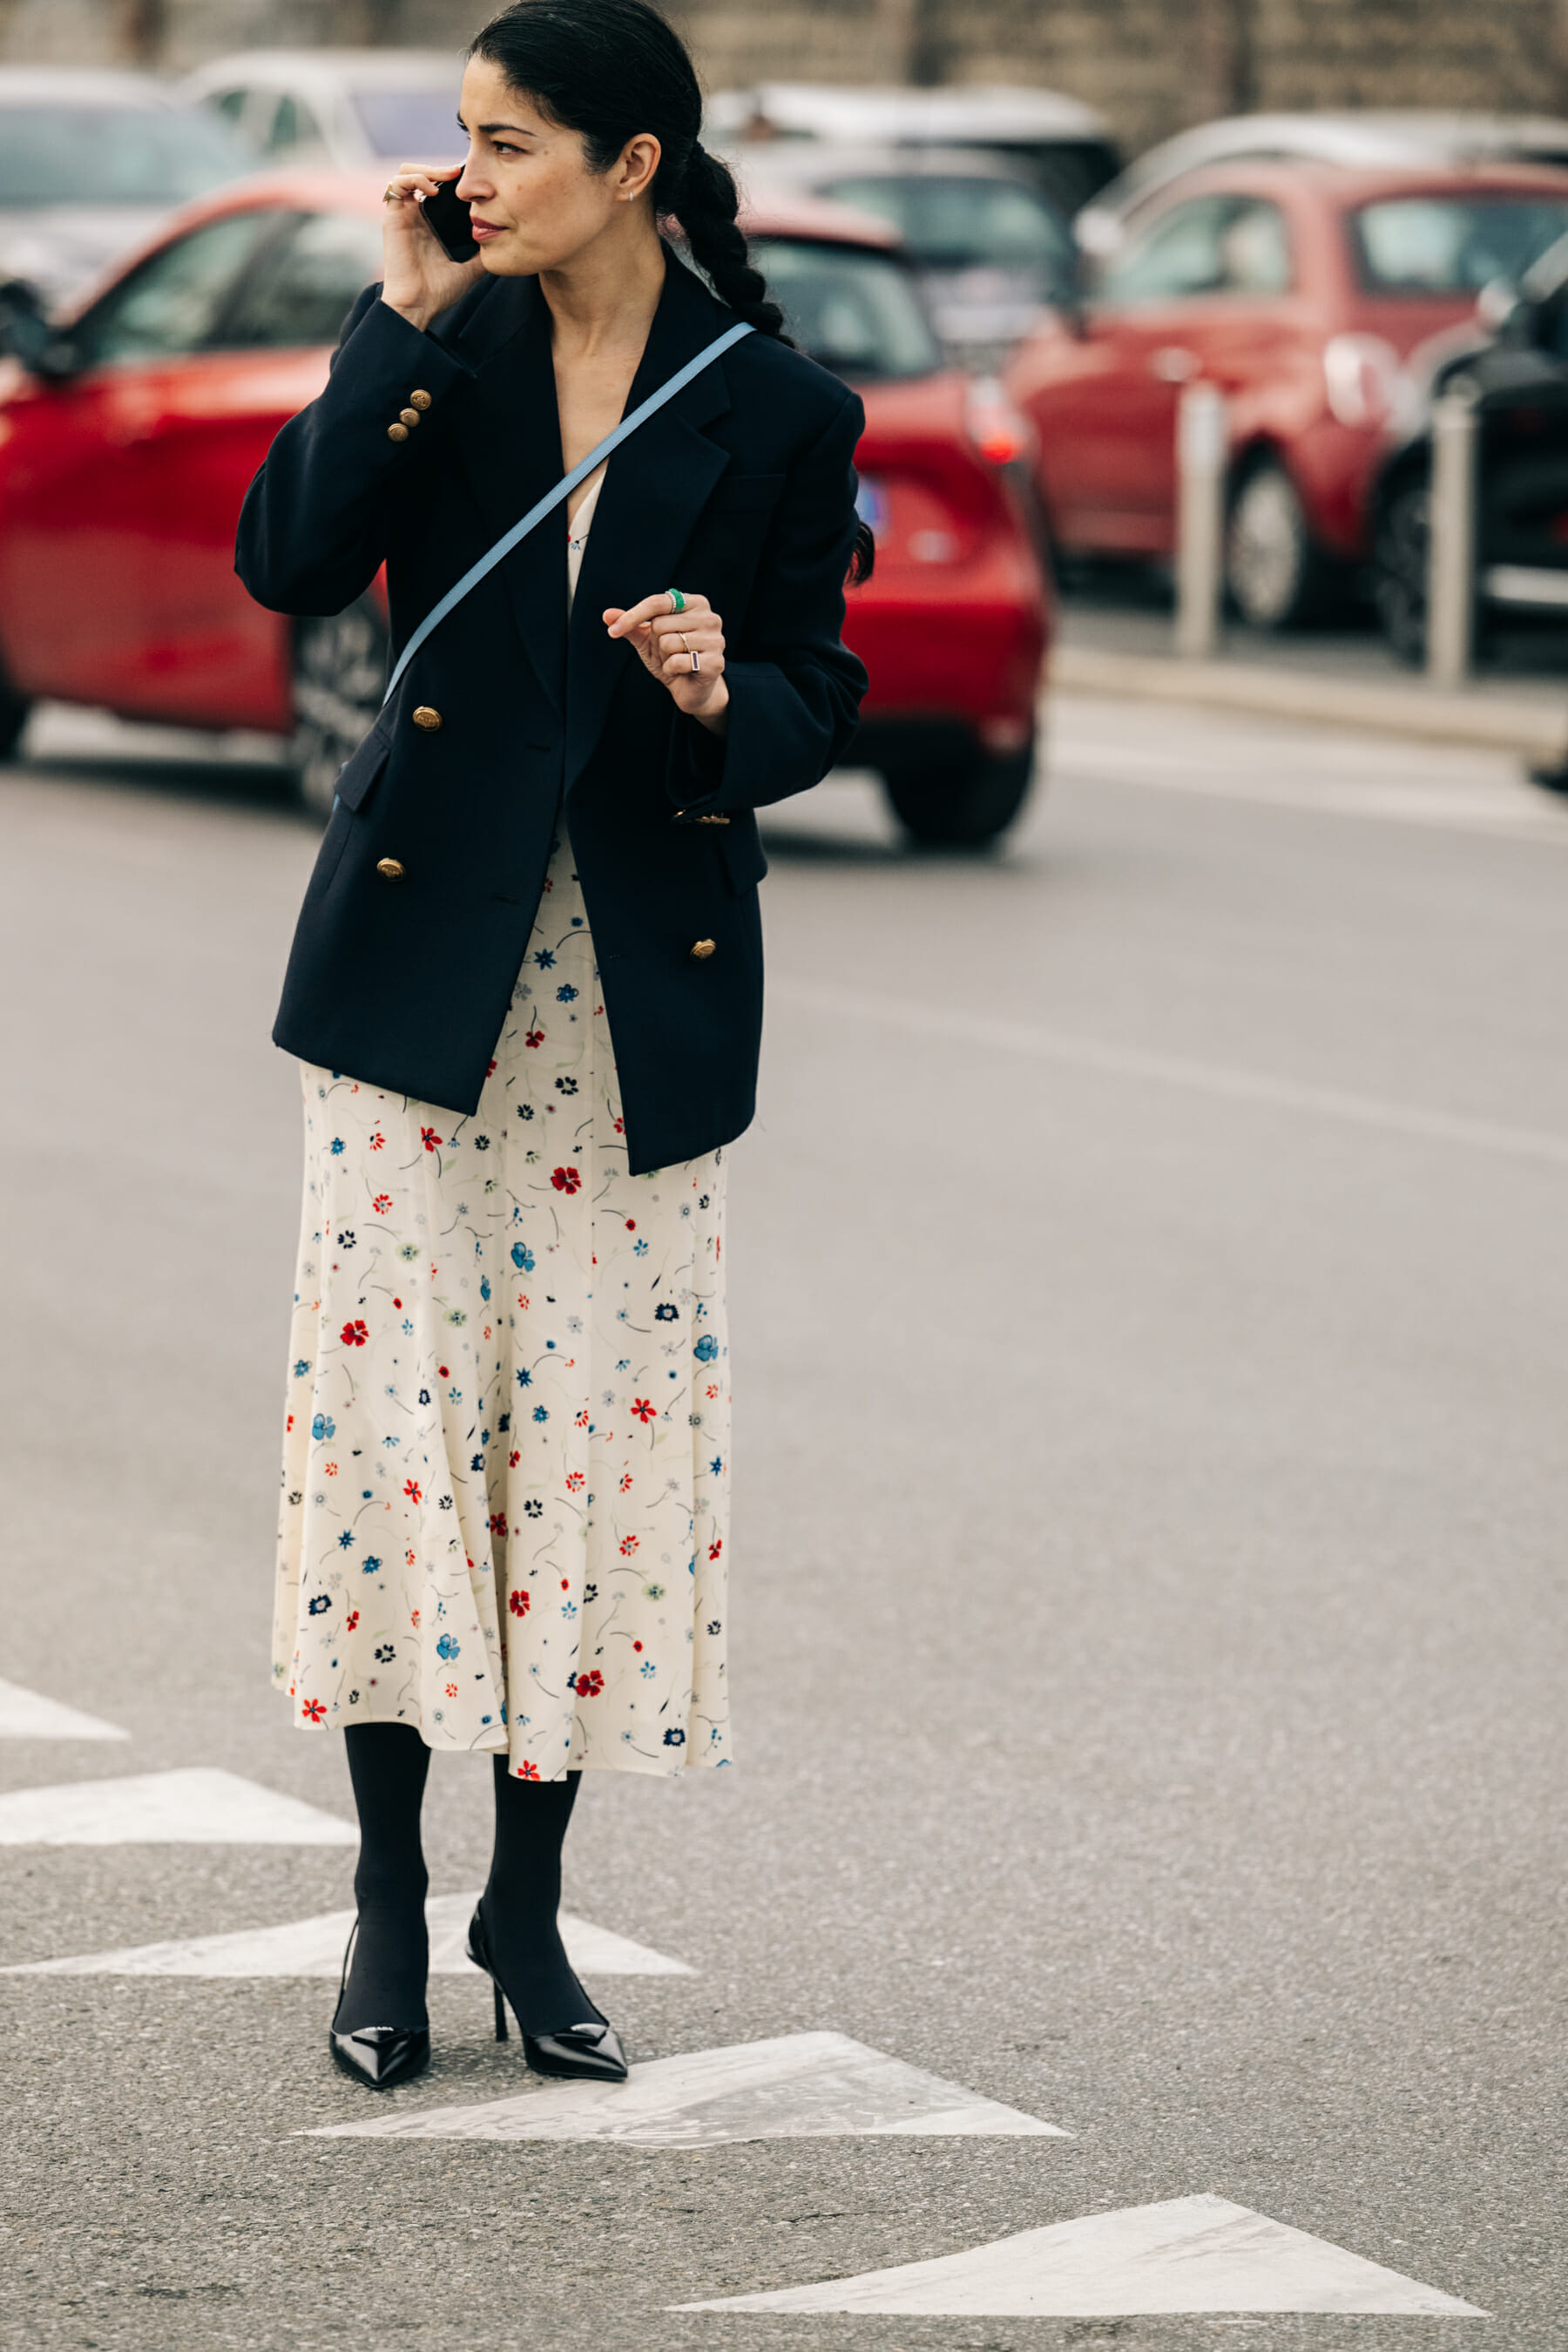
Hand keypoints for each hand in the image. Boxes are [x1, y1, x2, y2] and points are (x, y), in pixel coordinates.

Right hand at [379, 167, 483, 331]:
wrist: (417, 306)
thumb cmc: (437, 292)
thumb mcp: (468, 270)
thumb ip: (482, 256)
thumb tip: (503, 248)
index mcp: (427, 222)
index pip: (434, 186)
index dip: (447, 177)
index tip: (469, 179)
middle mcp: (413, 214)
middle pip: (419, 173)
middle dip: (439, 168)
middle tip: (459, 172)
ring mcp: (401, 214)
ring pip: (406, 172)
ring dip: (427, 169)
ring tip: (447, 178)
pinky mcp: (393, 217)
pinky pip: (397, 184)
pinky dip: (415, 179)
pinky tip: (432, 191)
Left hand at [604, 591, 728, 731]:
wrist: (690, 689)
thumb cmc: (670, 657)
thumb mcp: (647, 640)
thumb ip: (630, 625)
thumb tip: (607, 614)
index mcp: (695, 603)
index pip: (657, 602)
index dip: (632, 616)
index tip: (612, 632)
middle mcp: (710, 617)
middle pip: (660, 624)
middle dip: (656, 642)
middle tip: (668, 652)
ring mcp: (716, 639)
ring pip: (668, 642)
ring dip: (664, 657)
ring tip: (676, 661)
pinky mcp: (715, 663)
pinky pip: (677, 662)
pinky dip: (671, 670)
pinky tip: (681, 672)